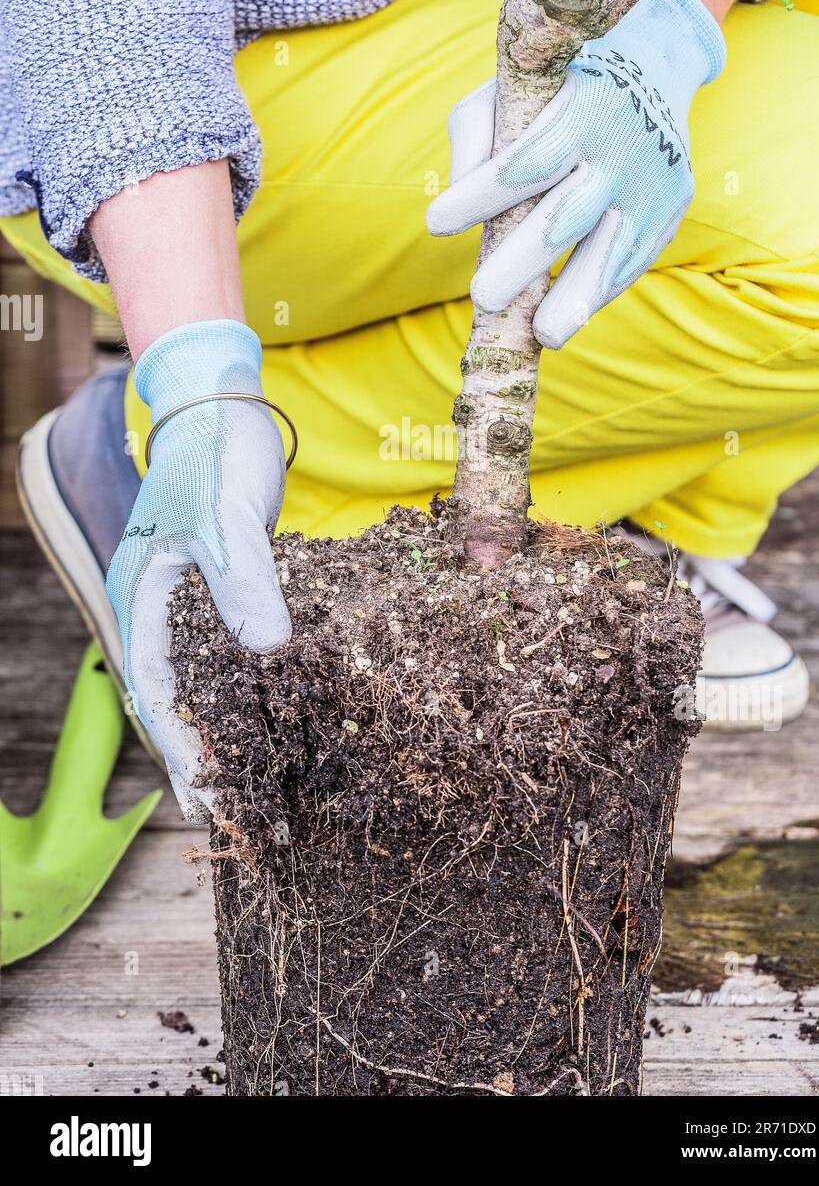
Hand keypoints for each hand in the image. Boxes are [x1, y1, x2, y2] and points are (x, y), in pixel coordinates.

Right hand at [106, 319, 290, 819]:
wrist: (224, 404)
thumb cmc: (217, 455)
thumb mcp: (229, 520)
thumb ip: (246, 586)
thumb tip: (268, 655)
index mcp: (144, 595)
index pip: (157, 690)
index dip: (181, 748)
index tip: (207, 800)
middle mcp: (161, 604)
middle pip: (176, 694)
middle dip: (201, 751)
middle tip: (231, 811)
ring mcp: (191, 595)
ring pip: (204, 675)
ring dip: (226, 725)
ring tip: (252, 779)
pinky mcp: (224, 584)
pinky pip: (231, 647)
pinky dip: (249, 684)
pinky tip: (277, 710)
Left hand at [426, 0, 725, 347]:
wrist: (656, 62)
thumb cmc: (560, 82)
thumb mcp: (511, 85)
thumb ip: (473, 132)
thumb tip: (456, 191)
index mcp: (582, 108)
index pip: (527, 161)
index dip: (482, 194)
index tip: (436, 222)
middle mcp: (622, 148)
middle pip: (569, 214)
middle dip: (524, 259)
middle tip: (482, 297)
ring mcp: (652, 184)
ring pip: (613, 249)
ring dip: (577, 296)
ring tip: (543, 335)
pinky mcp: (671, 209)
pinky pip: (633, 260)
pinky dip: (599, 293)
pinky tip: (566, 320)